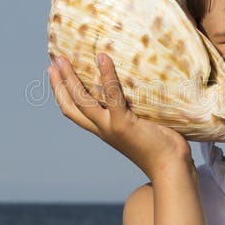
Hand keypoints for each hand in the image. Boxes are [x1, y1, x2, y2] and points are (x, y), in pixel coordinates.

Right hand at [48, 53, 191, 178]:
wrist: (170, 167)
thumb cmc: (163, 144)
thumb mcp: (141, 122)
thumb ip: (133, 107)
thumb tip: (138, 81)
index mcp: (103, 129)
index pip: (74, 111)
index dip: (62, 93)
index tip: (54, 74)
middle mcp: (102, 129)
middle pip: (72, 105)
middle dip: (59, 83)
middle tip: (54, 61)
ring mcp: (111, 127)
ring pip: (82, 101)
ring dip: (70, 79)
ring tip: (63, 59)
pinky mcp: (124, 124)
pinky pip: (112, 96)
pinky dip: (106, 75)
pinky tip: (102, 58)